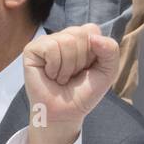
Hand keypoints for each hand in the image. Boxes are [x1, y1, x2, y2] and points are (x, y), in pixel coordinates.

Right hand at [22, 25, 118, 143]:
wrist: (66, 113)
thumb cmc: (84, 92)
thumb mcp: (108, 71)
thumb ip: (111, 50)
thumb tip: (94, 37)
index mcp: (81, 38)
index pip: (92, 29)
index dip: (94, 52)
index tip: (87, 68)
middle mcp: (63, 36)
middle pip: (80, 34)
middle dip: (80, 61)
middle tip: (72, 75)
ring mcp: (46, 41)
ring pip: (66, 41)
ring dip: (67, 67)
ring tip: (61, 77)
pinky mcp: (32, 50)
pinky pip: (50, 48)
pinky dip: (54, 67)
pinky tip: (50, 75)